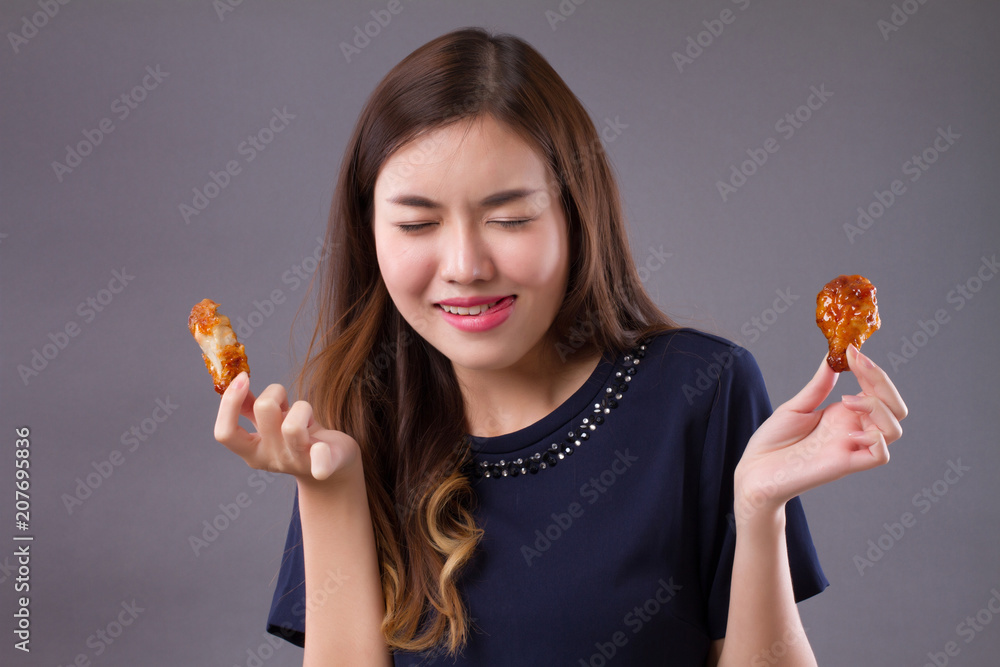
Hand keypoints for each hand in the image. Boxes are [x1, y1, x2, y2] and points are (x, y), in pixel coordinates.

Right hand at [213, 371, 361, 482]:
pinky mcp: (326, 463)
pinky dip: (321, 457)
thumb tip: (234, 382)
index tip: (243, 378)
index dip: (230, 403)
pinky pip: (320, 461)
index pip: (226, 434)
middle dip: (275, 391)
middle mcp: (273, 458)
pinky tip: (322, 448)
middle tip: (286, 401)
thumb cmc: (297, 440)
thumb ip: (250, 409)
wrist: (332, 470)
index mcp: (253, 452)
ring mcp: (298, 461)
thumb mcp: (270, 426)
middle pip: (264, 409)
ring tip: (307, 417)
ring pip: (293, 424)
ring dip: (302, 407)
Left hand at [733, 344, 907, 523]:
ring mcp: (851, 447)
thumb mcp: (797, 407)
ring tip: (847, 400)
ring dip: (879, 408)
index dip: (871, 370)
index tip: (852, 350)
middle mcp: (853, 430)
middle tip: (858, 365)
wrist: (754, 471)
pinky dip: (876, 439)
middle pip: (895, 408)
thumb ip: (818, 386)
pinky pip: (880, 455)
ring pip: (894, 429)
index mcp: (844, 415)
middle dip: (883, 383)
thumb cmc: (774, 443)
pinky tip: (850, 431)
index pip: (877, 391)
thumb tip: (832, 358)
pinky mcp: (844, 465)